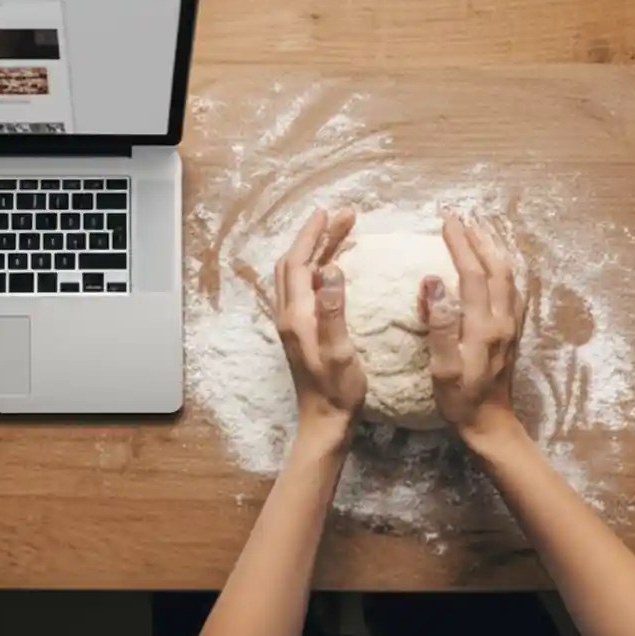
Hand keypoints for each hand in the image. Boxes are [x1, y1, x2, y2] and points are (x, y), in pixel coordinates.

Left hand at [275, 209, 365, 429]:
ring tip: (342, 233)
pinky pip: (304, 288)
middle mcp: (289, 315)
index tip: (331, 212)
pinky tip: (335, 268)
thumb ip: (333, 310)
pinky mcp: (301, 332)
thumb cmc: (338, 391)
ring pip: (298, 275)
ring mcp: (293, 324)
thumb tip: (330, 270)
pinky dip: (317, 268)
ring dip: (316, 250)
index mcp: (297, 316)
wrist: (325, 422)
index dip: (313, 235)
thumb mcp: (339, 351)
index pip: (299, 262)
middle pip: (295, 263)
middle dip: (316, 236)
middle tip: (345, 217)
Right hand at [419, 214, 526, 439]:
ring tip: (478, 232)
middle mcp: (503, 321)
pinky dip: (503, 270)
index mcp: (484, 327)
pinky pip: (513, 291)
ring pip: (508, 277)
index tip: (446, 221)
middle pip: (496, 268)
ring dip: (493, 251)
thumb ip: (439, 326)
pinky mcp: (513, 334)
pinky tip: (495, 266)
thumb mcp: (441, 369)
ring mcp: (511, 327)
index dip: (459, 245)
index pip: (472, 274)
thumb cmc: (460, 401)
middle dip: (478, 239)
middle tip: (461, 219)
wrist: (491, 425)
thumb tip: (432, 283)